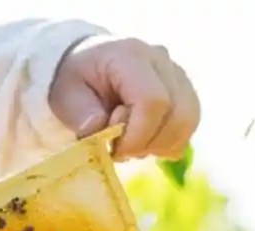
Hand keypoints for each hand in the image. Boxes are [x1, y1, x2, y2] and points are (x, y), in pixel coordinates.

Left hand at [49, 36, 199, 160]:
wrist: (90, 62)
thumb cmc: (77, 79)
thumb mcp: (65, 95)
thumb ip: (82, 114)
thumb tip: (99, 130)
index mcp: (130, 56)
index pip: (152, 101)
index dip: (138, 136)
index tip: (114, 150)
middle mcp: (161, 60)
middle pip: (178, 113)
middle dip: (149, 143)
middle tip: (120, 150)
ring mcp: (178, 73)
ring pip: (189, 120)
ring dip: (161, 144)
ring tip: (132, 144)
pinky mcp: (185, 89)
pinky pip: (189, 123)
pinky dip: (170, 140)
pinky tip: (146, 140)